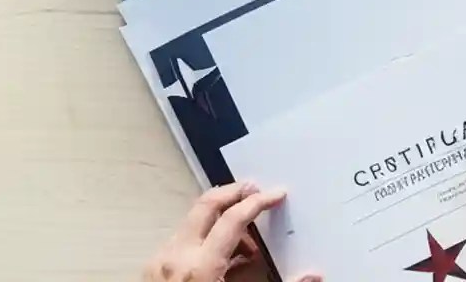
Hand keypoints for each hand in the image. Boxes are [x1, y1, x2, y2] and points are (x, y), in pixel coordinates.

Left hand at [144, 182, 320, 281]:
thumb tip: (313, 275)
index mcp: (200, 268)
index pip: (233, 219)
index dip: (258, 203)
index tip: (276, 195)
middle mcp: (176, 257)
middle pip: (207, 205)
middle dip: (235, 194)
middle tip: (257, 192)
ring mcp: (160, 262)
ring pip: (192, 221)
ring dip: (220, 220)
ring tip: (247, 243)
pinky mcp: (152, 270)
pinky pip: (182, 240)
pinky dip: (204, 239)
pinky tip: (223, 259)